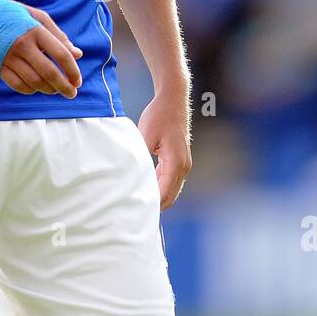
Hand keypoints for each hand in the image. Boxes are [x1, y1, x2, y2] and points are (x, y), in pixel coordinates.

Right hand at [0, 5, 82, 96]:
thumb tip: (78, 55)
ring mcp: (8, 57)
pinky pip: (17, 85)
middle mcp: (22, 45)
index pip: (60, 54)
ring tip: (56, 90)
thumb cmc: (12, 14)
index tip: (78, 81)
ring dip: (48, 90)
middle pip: (49, 72)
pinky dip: (30, 90)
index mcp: (35, 30)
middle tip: (72, 93)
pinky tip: (37, 88)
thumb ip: (58, 35)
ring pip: (34, 82)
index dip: (73, 71)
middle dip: (64, 86)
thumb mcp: (37, 17)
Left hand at [137, 87, 191, 210]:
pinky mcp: (180, 159)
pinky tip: (146, 191)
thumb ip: (141, 159)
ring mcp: (184, 163)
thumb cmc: (159, 116)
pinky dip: (160, 188)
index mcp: (176, 163)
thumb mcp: (144, 137)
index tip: (135, 212)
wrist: (172, 100)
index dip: (150, 205)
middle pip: (170, 196)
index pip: (163, 193)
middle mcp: (183, 166)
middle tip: (135, 215)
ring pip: (172, 190)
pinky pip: (171, 180)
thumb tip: (132, 178)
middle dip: (155, 207)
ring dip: (158, 198)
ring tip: (139, 206)